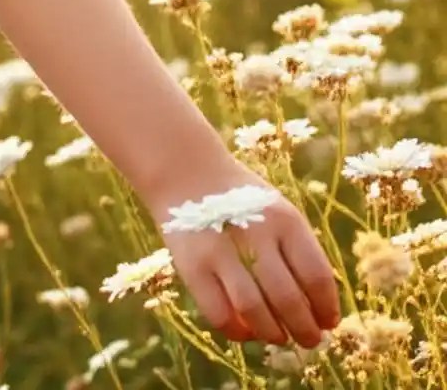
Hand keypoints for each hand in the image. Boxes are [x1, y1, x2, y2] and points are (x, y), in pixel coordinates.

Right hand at [143, 159, 341, 347]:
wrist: (186, 174)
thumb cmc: (241, 200)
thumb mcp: (279, 212)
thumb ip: (297, 252)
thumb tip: (316, 307)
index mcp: (285, 221)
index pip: (316, 275)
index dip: (326, 307)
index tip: (329, 322)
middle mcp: (255, 236)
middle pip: (288, 298)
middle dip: (304, 329)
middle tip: (309, 340)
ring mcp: (220, 252)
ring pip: (254, 310)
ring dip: (272, 333)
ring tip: (279, 338)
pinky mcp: (192, 267)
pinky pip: (218, 312)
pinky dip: (236, 331)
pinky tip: (245, 332)